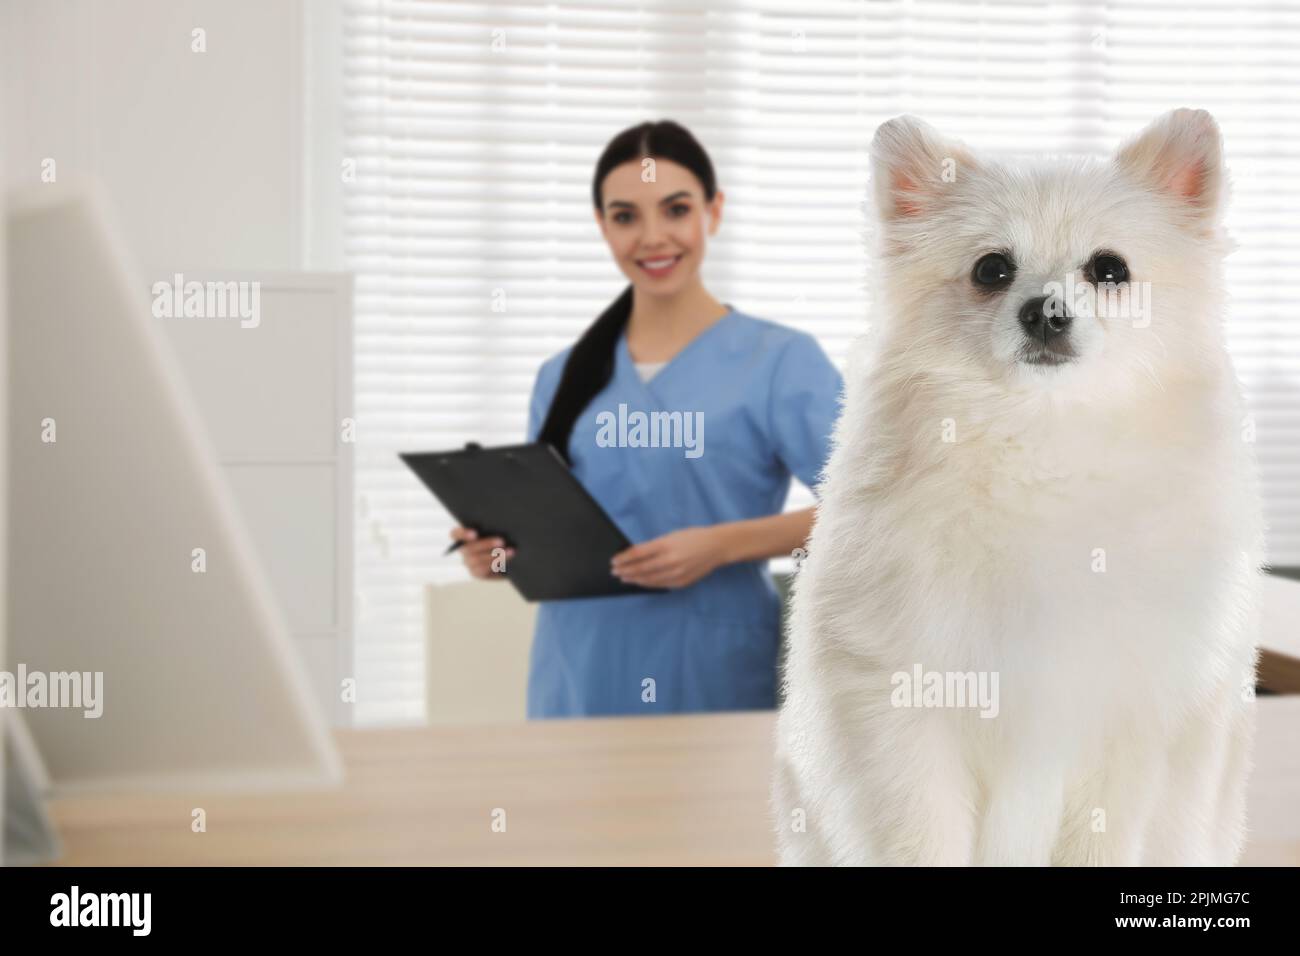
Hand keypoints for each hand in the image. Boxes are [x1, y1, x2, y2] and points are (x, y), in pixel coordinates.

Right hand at [450, 526, 513, 579]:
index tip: (475, 534)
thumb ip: (493, 525)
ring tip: (511, 551)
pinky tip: (507, 560)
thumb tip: (502, 520)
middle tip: (501, 541)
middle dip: (486, 544)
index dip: (462, 534)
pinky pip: (482, 570)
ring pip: (476, 560)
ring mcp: (469, 563)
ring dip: (494, 555)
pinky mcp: (477, 573)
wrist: (511, 556)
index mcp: (464, 535)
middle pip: (469, 548)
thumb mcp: (496, 529)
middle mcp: (464, 549)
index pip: (456, 534)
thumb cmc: (502, 535)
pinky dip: (496, 564)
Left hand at [611, 526, 725, 589]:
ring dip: (634, 579)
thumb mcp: (671, 536)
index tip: (614, 561)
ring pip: (649, 579)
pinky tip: (641, 582)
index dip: (623, 559)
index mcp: (666, 544)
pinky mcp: (682, 582)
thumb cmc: (692, 537)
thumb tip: (634, 555)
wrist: (716, 546)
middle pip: (640, 568)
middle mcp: (670, 560)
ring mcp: (676, 573)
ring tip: (624, 578)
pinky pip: (660, 585)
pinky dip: (648, 584)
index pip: (637, 554)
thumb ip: (654, 546)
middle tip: (614, 572)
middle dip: (625, 571)